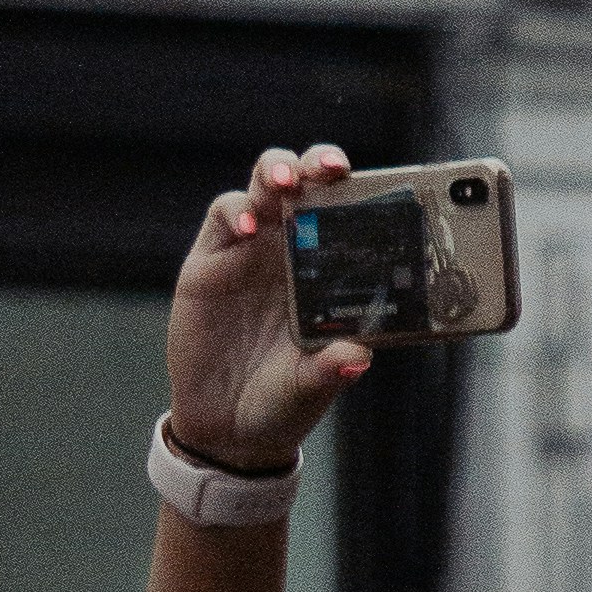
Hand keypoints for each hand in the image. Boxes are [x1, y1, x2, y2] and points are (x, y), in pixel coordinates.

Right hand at [166, 148, 380, 476]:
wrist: (228, 427)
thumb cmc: (284, 399)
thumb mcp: (312, 386)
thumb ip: (331, 370)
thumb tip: (358, 357)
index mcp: (331, 272)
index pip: (350, 213)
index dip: (362, 191)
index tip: (382, 184)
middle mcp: (294, 252)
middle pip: (307, 184)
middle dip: (317, 163)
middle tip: (330, 169)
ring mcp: (251, 251)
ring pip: (263, 186)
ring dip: (276, 172)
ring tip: (286, 184)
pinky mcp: (210, 261)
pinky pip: (223, 217)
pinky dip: (236, 212)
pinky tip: (249, 229)